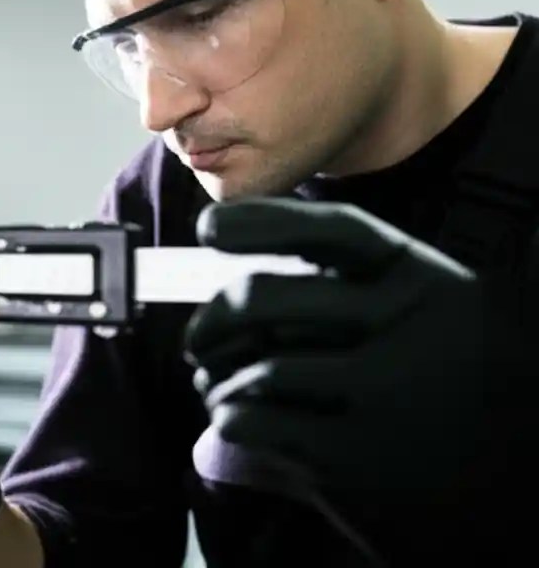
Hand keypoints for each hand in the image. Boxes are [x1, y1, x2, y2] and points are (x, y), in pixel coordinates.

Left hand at [183, 199, 505, 556]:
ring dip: (217, 379)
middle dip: (212, 318)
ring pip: (253, 367)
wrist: (519, 482)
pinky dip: (230, 418)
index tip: (208, 230)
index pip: (332, 231)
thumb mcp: (430, 319)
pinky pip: (254, 421)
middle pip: (264, 298)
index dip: (262, 223)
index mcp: (422, 280)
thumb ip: (355, 296)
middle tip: (199, 339)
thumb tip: (237, 287)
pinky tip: (238, 420)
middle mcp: (404, 326)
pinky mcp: (356, 458)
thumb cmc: (454, 387)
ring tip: (219, 388)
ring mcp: (383, 392)